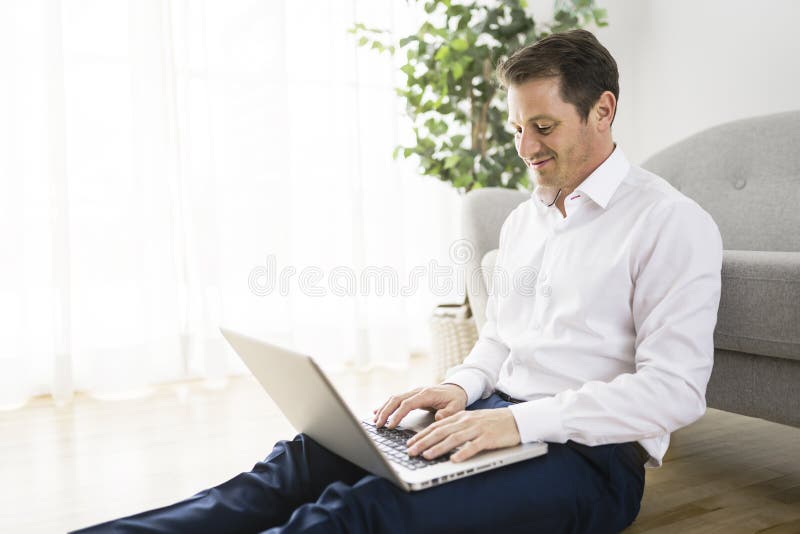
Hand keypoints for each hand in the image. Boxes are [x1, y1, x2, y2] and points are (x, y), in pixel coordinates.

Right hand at [373, 384, 467, 428]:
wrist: (457, 388)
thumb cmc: (455, 399)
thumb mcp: (457, 407)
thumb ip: (448, 413)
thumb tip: (438, 418)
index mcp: (426, 394)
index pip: (408, 404)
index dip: (398, 415)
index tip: (391, 426)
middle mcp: (417, 391)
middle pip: (396, 399)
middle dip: (386, 412)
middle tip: (378, 425)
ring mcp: (413, 392)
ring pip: (394, 398)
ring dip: (383, 409)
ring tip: (375, 421)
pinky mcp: (412, 395)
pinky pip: (396, 399)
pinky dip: (386, 405)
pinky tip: (377, 412)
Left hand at [406, 408, 520, 462]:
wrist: (514, 420)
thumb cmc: (491, 422)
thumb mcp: (470, 421)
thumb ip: (455, 427)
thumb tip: (436, 437)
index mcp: (460, 417)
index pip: (436, 426)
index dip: (421, 435)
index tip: (409, 443)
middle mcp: (466, 421)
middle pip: (441, 432)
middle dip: (423, 442)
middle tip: (411, 451)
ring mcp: (477, 429)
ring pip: (454, 438)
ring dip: (439, 447)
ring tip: (427, 455)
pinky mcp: (488, 438)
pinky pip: (474, 446)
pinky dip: (463, 452)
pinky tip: (454, 459)